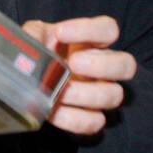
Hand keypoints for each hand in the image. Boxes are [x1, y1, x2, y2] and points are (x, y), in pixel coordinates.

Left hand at [22, 16, 136, 135]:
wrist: (25, 81)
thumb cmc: (36, 54)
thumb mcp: (32, 37)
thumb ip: (33, 34)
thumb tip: (32, 41)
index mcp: (92, 42)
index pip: (109, 29)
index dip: (89, 30)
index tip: (60, 32)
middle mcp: (103, 67)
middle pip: (127, 65)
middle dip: (101, 65)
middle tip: (73, 64)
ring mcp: (99, 93)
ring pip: (115, 96)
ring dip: (87, 94)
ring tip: (60, 91)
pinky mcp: (89, 117)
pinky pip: (95, 122)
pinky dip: (74, 119)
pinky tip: (54, 110)